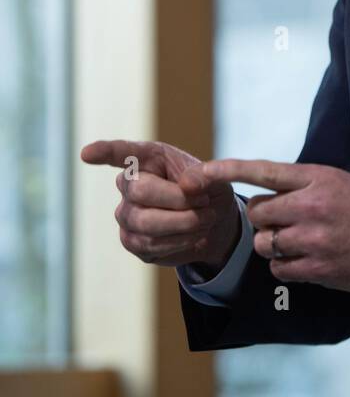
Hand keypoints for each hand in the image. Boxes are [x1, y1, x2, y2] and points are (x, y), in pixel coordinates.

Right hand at [80, 138, 240, 270]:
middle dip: (179, 200)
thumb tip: (187, 184)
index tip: (87, 154)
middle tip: (205, 201)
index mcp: (148, 158)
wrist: (214, 223)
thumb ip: (204, 175)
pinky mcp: (131, 241)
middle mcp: (129, 184)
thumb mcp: (214, 176)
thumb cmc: (208, 190)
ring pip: (146, 222)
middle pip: (139, 191)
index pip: (122, 152)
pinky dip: (180, 241)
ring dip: (185, 223)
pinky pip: (151, 244)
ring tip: (206, 218)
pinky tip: (193, 235)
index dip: (104, 152)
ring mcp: (126, 214)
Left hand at [180, 159, 349, 292]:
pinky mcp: (318, 269)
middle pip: (258, 212)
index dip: (229, 169)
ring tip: (298, 242)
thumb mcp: (337, 182)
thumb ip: (301, 185)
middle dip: (265, 219)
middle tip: (286, 222)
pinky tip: (308, 260)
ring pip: (264, 244)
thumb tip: (264, 193)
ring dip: (273, 245)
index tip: (202, 172)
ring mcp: (314, 239)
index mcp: (317, 179)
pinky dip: (286, 267)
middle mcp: (312, 206)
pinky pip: (279, 269)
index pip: (264, 171)